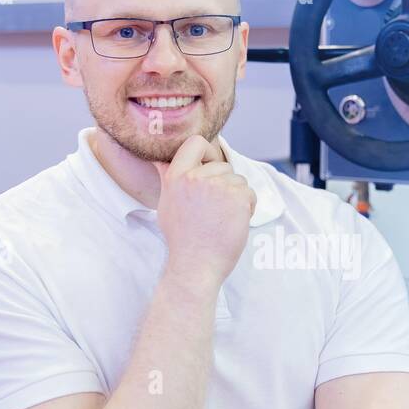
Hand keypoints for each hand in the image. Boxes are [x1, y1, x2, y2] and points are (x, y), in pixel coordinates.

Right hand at [152, 135, 255, 292]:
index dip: (208, 151)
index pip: (196, 142)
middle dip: (225, 184)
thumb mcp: (166, 204)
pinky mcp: (237, 198)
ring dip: (237, 196)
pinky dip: (248, 207)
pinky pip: (250, 193)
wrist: (195, 266)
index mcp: (176, 177)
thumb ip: (168, 179)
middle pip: (223, 165)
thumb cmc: (181, 239)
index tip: (210, 165)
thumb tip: (158, 159)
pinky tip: (233, 222)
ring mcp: (218, 187)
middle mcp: (196, 178)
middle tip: (215, 209)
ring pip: (239, 180)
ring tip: (223, 218)